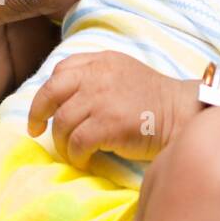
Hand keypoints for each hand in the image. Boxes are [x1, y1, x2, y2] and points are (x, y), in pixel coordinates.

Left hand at [26, 51, 201, 169]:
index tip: (45, 109)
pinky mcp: (108, 125)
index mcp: (101, 61)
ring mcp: (101, 100)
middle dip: (38, 113)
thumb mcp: (124, 72)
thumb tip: (64, 97)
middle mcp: (97, 76)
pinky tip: (85, 159)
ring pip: (61, 123)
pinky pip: (76, 143)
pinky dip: (75, 155)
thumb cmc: (155, 99)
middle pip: (51, 93)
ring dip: (62, 142)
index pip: (61, 71)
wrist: (182, 113)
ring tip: (72, 151)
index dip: (48, 92)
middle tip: (37, 130)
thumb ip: (96, 75)